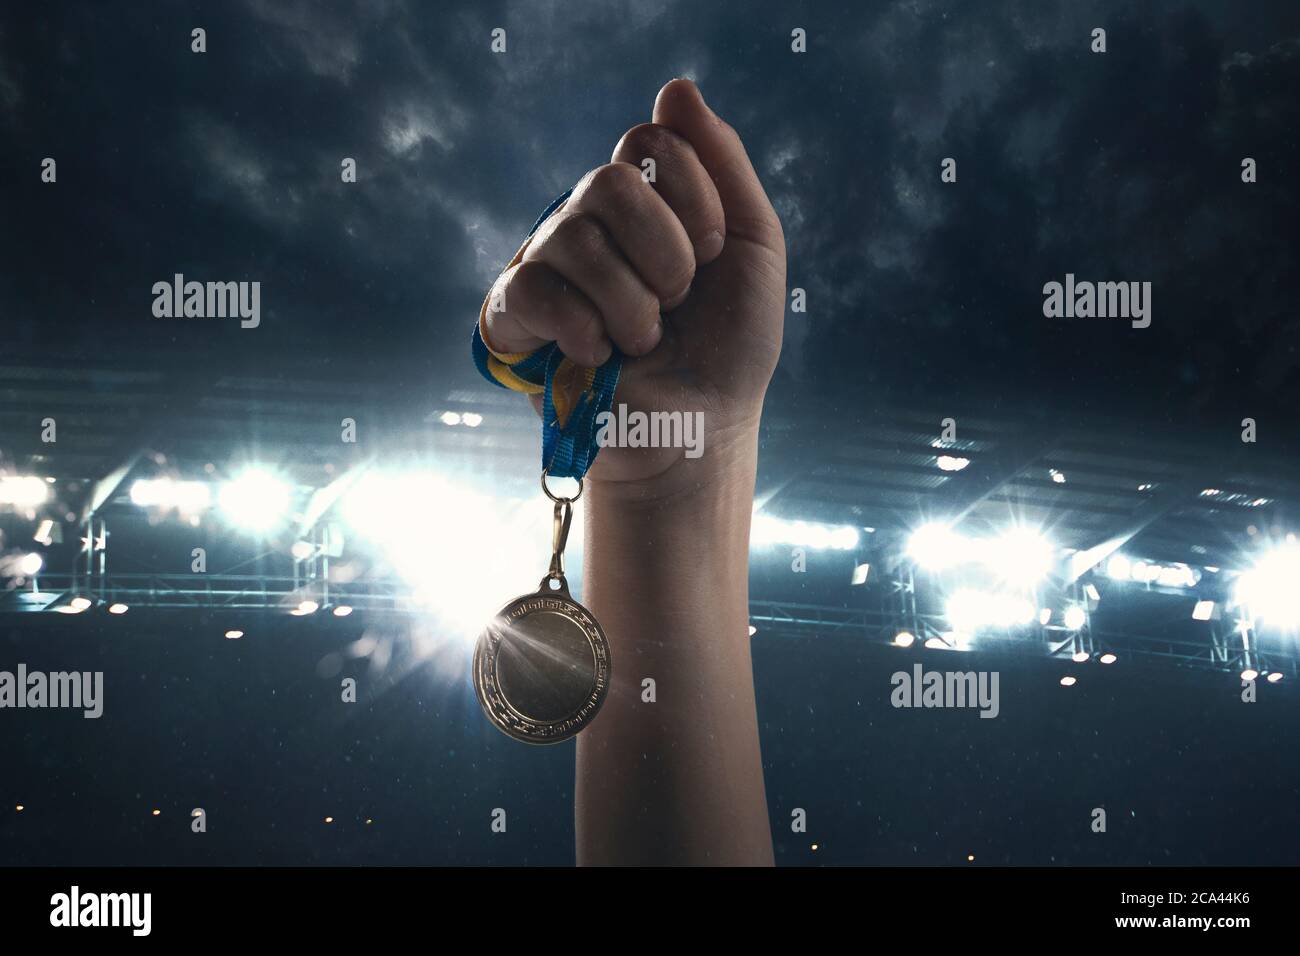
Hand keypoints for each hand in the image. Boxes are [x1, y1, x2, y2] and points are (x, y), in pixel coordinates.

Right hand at [482, 79, 785, 486]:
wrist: (698, 429)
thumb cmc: (728, 347)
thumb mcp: (751, 250)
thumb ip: (724, 166)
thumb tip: (675, 86)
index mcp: (644, 199)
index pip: (649, 142)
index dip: (695, 201)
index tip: (714, 256)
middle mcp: (589, 220)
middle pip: (608, 182)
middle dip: (666, 253)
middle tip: (677, 299)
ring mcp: (547, 263)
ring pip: (575, 238)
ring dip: (632, 305)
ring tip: (643, 341)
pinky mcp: (513, 315)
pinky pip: (531, 287)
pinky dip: (583, 328)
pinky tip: (601, 355)